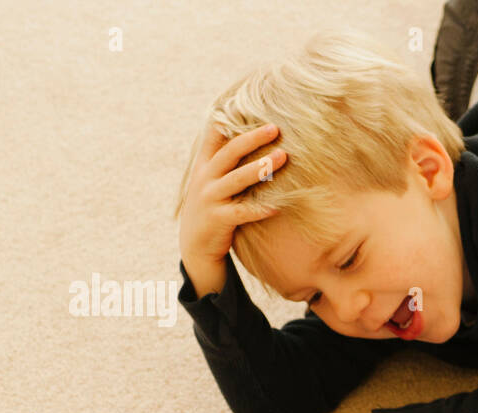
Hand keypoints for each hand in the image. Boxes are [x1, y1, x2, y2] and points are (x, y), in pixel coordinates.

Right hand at [178, 122, 286, 294]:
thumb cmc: (212, 208)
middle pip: (229, 152)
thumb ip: (225, 160)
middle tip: (275, 128)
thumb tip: (238, 133)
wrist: (195, 246)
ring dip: (261, 167)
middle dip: (252, 138)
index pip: (214, 136)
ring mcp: (210, 199)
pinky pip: (242, 212)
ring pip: (237, 179)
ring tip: (283, 157)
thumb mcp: (211, 180)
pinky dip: (260, 209)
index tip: (245, 101)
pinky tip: (277, 206)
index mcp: (205, 166)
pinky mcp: (218, 220)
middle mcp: (205, 178)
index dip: (228, 119)